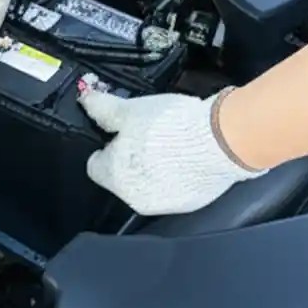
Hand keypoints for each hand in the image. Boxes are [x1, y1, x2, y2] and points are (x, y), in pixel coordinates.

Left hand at [79, 90, 265, 215]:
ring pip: (146, 184)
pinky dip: (174, 176)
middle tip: (147, 135)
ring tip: (169, 144)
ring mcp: (161, 205)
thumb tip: (85, 101)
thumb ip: (102, 108)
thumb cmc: (169, 126)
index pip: (95, 166)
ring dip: (152, 168)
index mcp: (114, 177)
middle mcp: (133, 198)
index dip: (106, 146)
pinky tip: (186, 158)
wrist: (221, 141)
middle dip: (129, 158)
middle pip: (121, 177)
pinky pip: (172, 189)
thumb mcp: (130, 110)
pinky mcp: (187, 206)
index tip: (120, 134)